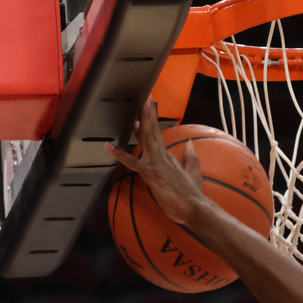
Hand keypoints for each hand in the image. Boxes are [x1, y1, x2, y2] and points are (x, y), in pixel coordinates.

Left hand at [110, 98, 207, 228]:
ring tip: (133, 108)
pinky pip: (131, 161)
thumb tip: (189, 144)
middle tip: (143, 96)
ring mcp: (154, 162)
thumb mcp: (193, 172)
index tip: (147, 104)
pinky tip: (108, 146)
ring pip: (144, 138)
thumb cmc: (193, 193)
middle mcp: (161, 154)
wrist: (194, 207)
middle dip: (147, 113)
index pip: (157, 133)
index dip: (151, 118)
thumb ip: (190, 157)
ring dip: (139, 122)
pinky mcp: (149, 172)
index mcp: (168, 155)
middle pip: (151, 130)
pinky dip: (119, 153)